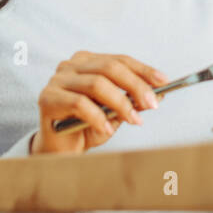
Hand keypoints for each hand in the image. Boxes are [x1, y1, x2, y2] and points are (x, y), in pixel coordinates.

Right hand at [30, 52, 168, 154]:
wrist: (61, 151)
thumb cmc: (87, 128)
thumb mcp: (116, 114)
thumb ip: (132, 101)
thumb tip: (158, 94)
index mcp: (88, 62)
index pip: (120, 60)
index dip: (143, 70)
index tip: (164, 82)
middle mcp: (71, 65)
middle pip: (110, 67)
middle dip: (135, 85)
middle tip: (152, 103)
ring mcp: (57, 80)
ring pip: (96, 83)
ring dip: (120, 103)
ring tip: (134, 119)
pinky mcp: (47, 98)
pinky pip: (79, 103)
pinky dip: (98, 117)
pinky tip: (106, 129)